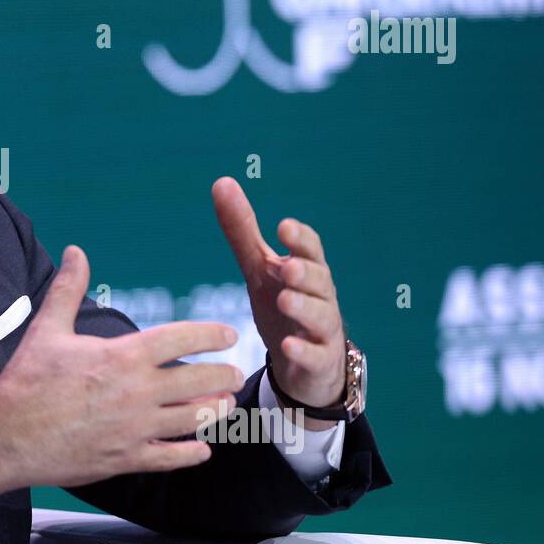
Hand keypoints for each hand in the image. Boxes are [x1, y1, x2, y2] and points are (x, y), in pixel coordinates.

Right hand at [0, 245, 242, 505]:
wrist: (6, 435)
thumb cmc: (26, 379)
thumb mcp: (48, 328)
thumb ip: (69, 288)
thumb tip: (75, 251)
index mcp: (123, 356)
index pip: (182, 339)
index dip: (211, 335)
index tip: (228, 335)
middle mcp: (137, 392)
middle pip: (200, 381)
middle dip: (224, 375)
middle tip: (235, 372)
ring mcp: (135, 429)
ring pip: (194, 421)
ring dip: (215, 411)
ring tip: (226, 405)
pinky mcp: (126, 459)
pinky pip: (171, 458)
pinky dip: (192, 453)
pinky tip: (202, 449)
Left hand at [211, 177, 346, 424]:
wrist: (303, 362)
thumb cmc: (282, 305)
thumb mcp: (258, 268)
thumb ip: (242, 230)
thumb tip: (221, 181)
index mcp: (305, 270)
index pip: (310, 249)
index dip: (300, 239)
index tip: (283, 227)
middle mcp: (319, 296)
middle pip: (319, 280)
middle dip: (305, 272)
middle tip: (288, 266)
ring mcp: (321, 329)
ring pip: (320, 316)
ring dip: (304, 307)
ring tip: (285, 298)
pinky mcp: (318, 360)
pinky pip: (315, 355)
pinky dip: (303, 350)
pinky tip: (288, 346)